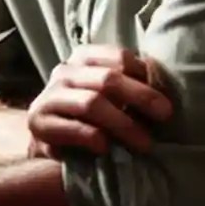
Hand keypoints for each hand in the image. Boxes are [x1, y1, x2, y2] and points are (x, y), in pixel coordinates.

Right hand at [27, 45, 172, 158]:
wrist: (50, 141)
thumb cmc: (90, 116)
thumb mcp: (111, 94)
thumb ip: (130, 84)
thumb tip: (162, 83)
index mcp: (83, 59)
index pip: (118, 57)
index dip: (144, 75)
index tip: (163, 96)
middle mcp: (64, 72)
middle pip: (108, 79)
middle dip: (141, 97)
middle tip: (165, 115)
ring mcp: (49, 96)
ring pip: (92, 103)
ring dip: (124, 124)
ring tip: (144, 143)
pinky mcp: (38, 122)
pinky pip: (74, 129)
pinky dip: (95, 138)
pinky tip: (107, 148)